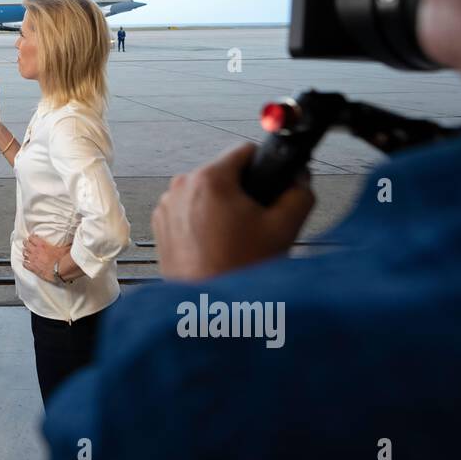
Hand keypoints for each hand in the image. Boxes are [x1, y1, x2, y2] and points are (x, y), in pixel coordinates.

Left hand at [22, 234, 68, 282]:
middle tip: (27, 244)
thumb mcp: (65, 247)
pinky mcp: (33, 268)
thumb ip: (66, 243)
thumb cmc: (63, 259)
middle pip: (26, 244)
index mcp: (42, 245)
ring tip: (27, 253)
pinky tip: (27, 263)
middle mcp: (36, 251)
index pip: (32, 238)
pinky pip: (25, 264)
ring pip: (24, 254)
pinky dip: (25, 263)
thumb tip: (71, 241)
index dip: (31, 237)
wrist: (61, 270)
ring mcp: (34, 260)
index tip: (32, 238)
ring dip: (26, 253)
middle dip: (26, 244)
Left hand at [152, 142, 314, 281]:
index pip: (245, 151)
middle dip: (243, 192)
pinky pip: (189, 210)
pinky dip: (203, 221)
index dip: (264, 167)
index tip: (270, 185)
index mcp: (209, 179)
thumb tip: (300, 177)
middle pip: (224, 173)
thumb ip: (300, 193)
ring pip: (206, 193)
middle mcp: (181, 187)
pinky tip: (216, 245)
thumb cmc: (238, 271)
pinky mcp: (160, 224)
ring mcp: (167, 206)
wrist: (206, 309)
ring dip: (222, 207)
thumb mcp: (284, 228)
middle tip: (255, 224)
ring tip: (235, 239)